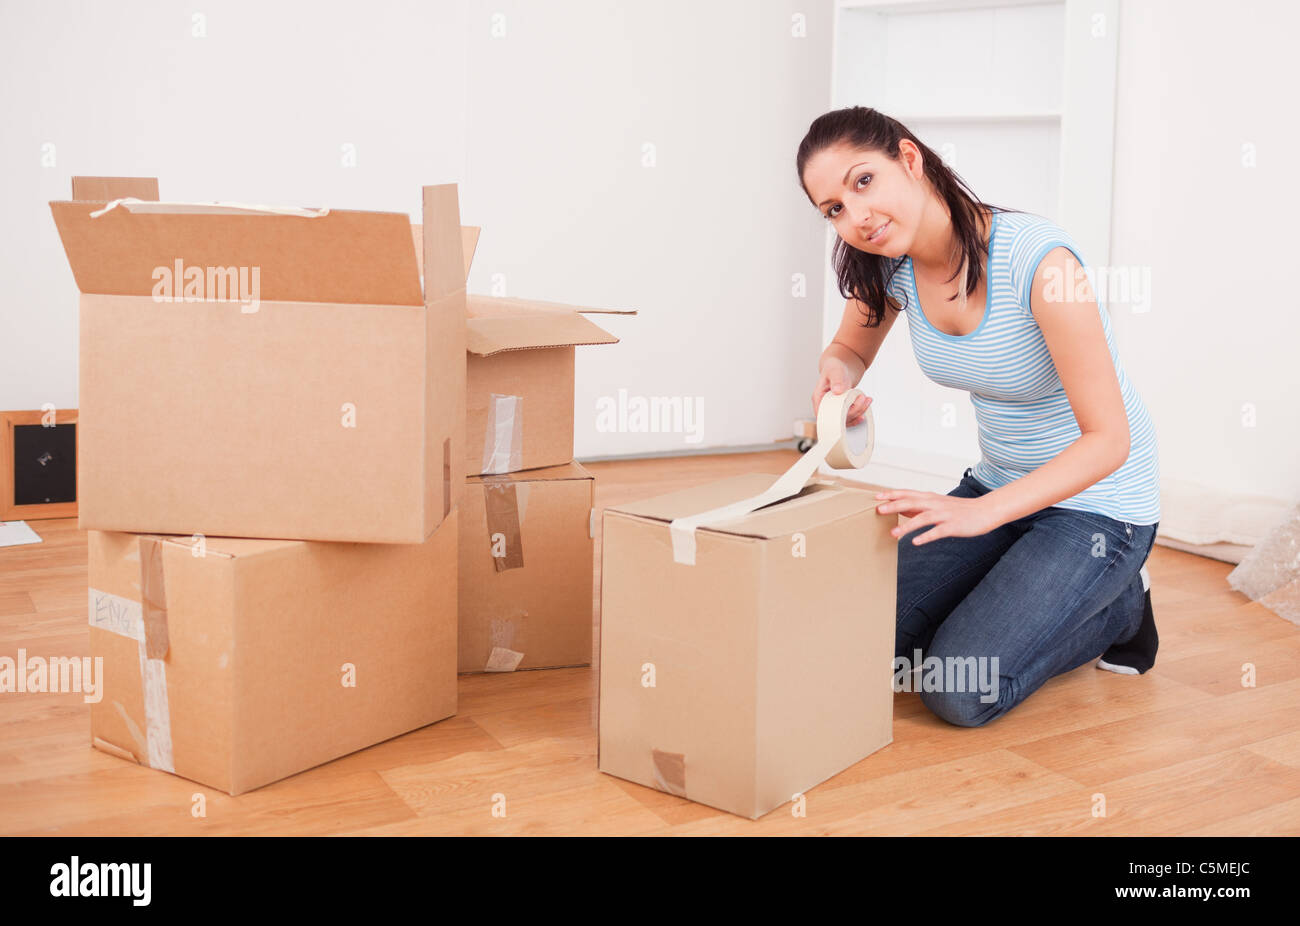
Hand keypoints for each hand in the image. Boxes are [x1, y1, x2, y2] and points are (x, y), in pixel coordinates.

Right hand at [813, 358, 870, 425]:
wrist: (841, 366)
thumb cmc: (834, 367)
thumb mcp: (835, 370)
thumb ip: (836, 379)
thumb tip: (837, 391)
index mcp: (819, 398)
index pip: (824, 414)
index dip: (836, 416)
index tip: (849, 408)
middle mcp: (825, 406)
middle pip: (837, 419)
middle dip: (852, 411)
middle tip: (862, 398)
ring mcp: (835, 409)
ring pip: (846, 419)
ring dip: (859, 412)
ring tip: (867, 400)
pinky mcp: (843, 409)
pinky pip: (850, 417)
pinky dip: (860, 412)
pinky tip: (866, 406)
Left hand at [875, 490, 1003, 544]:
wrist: (985, 511)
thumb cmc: (959, 509)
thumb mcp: (936, 504)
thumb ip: (918, 506)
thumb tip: (899, 508)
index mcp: (930, 498)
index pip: (907, 494)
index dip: (892, 494)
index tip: (876, 496)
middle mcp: (935, 504)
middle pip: (912, 503)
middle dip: (894, 506)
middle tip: (878, 510)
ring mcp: (944, 515)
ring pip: (923, 518)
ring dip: (907, 526)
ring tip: (893, 534)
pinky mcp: (953, 526)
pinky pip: (938, 532)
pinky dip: (926, 536)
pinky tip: (916, 542)